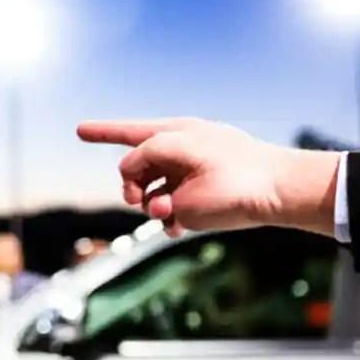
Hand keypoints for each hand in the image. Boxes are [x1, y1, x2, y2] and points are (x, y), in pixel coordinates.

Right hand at [77, 117, 339, 236]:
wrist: (280, 193)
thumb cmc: (231, 175)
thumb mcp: (173, 155)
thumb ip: (141, 159)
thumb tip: (136, 178)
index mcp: (175, 134)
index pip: (129, 132)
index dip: (102, 132)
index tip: (78, 130)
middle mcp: (182, 151)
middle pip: (136, 169)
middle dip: (130, 186)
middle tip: (138, 201)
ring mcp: (194, 173)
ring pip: (152, 192)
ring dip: (151, 206)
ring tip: (166, 215)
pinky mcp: (207, 194)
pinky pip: (174, 206)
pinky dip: (170, 217)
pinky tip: (175, 228)